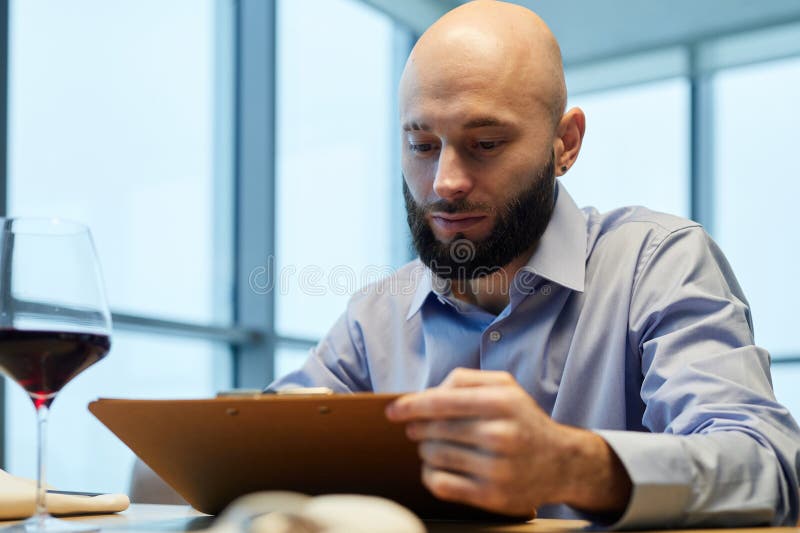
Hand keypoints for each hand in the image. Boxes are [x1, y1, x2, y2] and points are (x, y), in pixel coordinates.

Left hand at [385, 368, 630, 516]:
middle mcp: (500, 435)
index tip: (393, 411)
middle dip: (418, 429)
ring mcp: (496, 468)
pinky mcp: (491, 496)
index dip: (411, 406)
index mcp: (500, 403)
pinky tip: (436, 468)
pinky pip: (441, 485)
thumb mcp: (505, 386)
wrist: (561, 463)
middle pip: (434, 430)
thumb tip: (427, 393)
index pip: (441, 402)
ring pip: (434, 456)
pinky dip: (430, 475)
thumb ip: (465, 379)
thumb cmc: (523, 420)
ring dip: (426, 450)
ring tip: (433, 446)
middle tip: (417, 429)